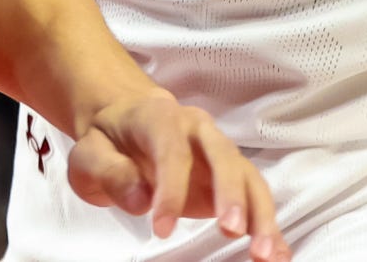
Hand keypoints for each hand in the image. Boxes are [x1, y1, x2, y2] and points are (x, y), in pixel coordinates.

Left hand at [67, 88, 286, 260]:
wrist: (126, 124)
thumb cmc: (108, 141)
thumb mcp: (88, 154)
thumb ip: (109, 172)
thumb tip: (140, 198)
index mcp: (160, 118)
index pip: (172, 151)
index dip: (170, 190)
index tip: (160, 229)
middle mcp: (198, 129)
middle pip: (223, 156)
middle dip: (231, 193)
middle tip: (231, 230)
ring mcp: (219, 152)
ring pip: (248, 178)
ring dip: (260, 215)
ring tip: (264, 255)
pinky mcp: (230, 178)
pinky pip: (254, 196)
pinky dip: (267, 224)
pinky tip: (277, 253)